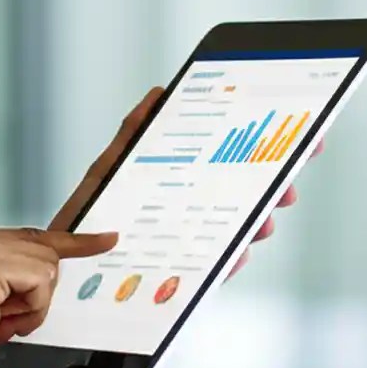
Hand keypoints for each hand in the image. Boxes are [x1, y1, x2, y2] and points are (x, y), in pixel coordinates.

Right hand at [0, 226, 118, 367]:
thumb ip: (12, 275)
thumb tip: (53, 266)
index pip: (32, 236)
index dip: (73, 242)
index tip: (106, 239)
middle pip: (44, 250)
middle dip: (35, 295)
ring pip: (46, 266)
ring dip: (31, 306)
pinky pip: (40, 282)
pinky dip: (29, 310)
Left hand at [47, 86, 320, 279]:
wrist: (62, 272)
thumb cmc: (84, 219)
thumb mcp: (107, 172)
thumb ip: (132, 136)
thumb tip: (159, 93)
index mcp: (178, 181)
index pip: (231, 160)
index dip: (267, 149)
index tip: (305, 138)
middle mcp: (188, 211)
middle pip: (241, 194)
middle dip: (271, 189)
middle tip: (286, 187)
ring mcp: (187, 242)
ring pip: (233, 230)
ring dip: (254, 224)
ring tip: (261, 222)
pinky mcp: (180, 274)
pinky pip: (211, 266)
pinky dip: (225, 261)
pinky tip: (233, 255)